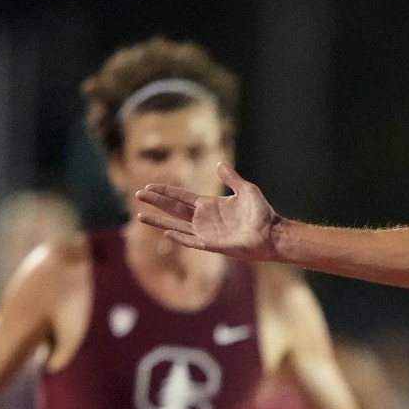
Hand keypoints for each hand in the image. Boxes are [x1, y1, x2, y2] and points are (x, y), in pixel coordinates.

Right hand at [134, 162, 281, 260]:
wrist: (271, 233)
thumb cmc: (261, 213)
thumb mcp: (246, 189)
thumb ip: (231, 178)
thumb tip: (219, 164)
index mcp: (209, 204)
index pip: (181, 197)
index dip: (165, 191)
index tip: (149, 186)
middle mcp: (203, 218)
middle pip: (173, 208)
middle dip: (156, 201)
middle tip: (137, 194)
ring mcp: (206, 232)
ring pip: (176, 226)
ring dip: (159, 221)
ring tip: (139, 216)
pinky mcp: (212, 245)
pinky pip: (191, 241)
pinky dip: (179, 237)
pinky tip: (166, 233)